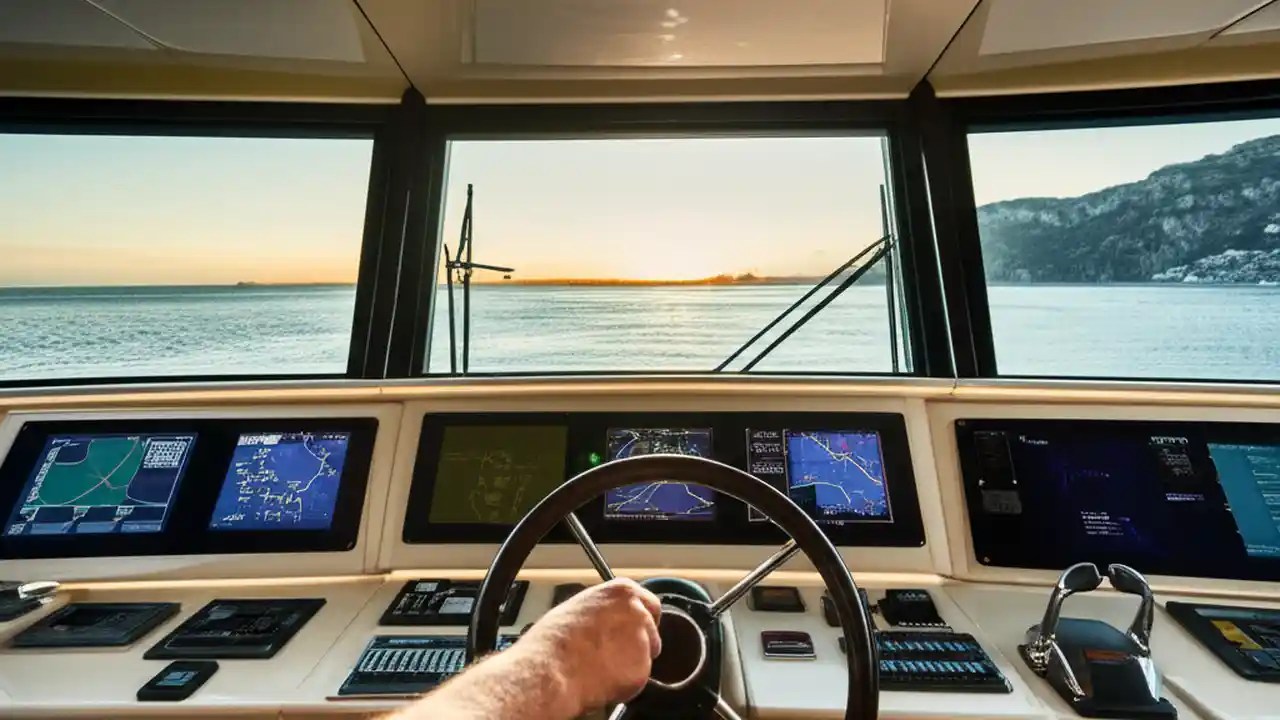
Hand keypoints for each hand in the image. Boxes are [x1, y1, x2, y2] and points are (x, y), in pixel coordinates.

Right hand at [515, 578, 662, 712]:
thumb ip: (605, 608)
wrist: (550, 669)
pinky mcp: (642, 669)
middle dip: (641, 641)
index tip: (631, 628)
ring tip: (601, 666)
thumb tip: (608, 618)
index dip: (639, 619)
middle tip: (617, 652)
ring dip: (631, 662)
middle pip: (652, 628)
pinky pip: (638, 677)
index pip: (649, 603)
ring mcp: (642, 640)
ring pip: (646, 655)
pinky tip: (603, 679)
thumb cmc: (555, 639)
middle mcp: (638, 612)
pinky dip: (626, 682)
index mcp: (622, 591)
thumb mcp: (579, 606)